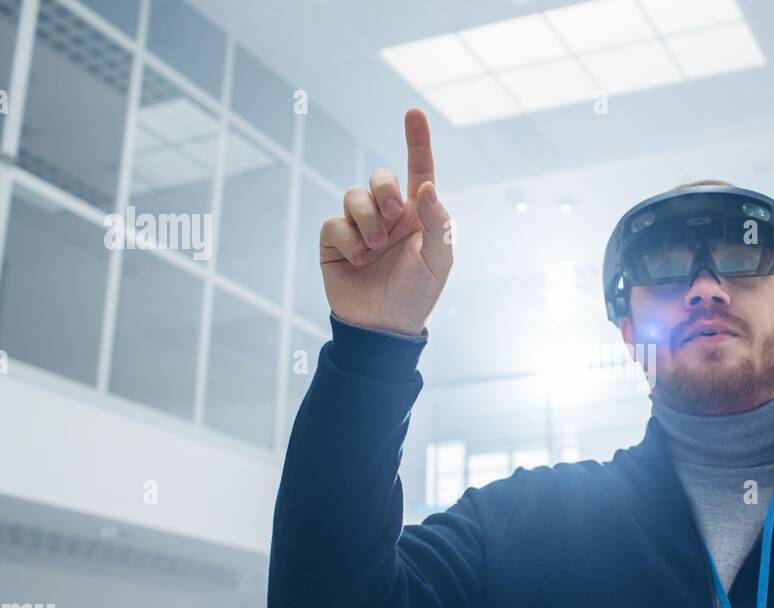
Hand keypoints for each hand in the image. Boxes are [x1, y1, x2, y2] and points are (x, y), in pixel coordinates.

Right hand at [318, 108, 452, 334]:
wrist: (383, 329)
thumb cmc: (417, 295)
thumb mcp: (439, 262)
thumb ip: (438, 224)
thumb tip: (427, 187)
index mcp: (418, 215)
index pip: (419, 169)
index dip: (416, 140)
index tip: (413, 111)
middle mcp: (388, 215)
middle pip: (381, 177)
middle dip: (385, 189)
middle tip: (394, 214)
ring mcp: (359, 227)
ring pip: (354, 195)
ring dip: (367, 218)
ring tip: (374, 248)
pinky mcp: (334, 242)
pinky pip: (334, 222)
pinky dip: (347, 238)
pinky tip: (359, 260)